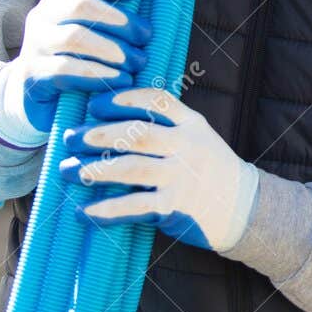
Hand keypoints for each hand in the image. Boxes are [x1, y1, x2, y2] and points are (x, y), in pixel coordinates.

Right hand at [0, 0, 152, 148]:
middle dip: (121, 20)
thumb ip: (113, 17)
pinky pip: (65, 69)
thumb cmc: (79, 60)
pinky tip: (121, 81)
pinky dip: (98, 74)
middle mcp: (43, 17)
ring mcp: (34, 45)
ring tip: (137, 63)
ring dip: (113, 50)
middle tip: (146, 37)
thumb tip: (154, 8)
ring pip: (74, 37)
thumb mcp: (93, 32)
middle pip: (81, 5)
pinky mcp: (31, 75)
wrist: (34, 97)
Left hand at [61, 87, 257, 252]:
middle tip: (70, 137)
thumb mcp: (199, 138)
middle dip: (98, 134)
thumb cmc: (212, 170)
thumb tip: (115, 121)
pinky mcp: (175, 207)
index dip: (122, 99)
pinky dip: (105, 210)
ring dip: (94, 169)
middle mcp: (187, 147)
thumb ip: (168, 126)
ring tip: (68, 170)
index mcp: (192, 124)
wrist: (244, 208)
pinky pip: (134, 206)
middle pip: (137, 134)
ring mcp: (181, 177)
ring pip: (130, 168)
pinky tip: (82, 212)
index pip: (156, 101)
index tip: (95, 103)